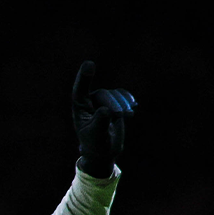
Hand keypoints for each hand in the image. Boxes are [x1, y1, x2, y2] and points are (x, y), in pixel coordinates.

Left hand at [71, 61, 135, 177]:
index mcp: (80, 108)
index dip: (84, 77)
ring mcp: (102, 100)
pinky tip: (133, 106)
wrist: (104, 150)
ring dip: (123, 103)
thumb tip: (106, 110)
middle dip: (114, 104)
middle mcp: (89, 101)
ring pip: (115, 94)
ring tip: (129, 116)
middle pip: (103, 94)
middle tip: (121, 116)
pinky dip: (129, 99)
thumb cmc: (96, 144)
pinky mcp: (114, 102)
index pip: (80, 91)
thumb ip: (101, 123)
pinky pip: (122, 94)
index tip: (89, 64)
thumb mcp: (97, 136)